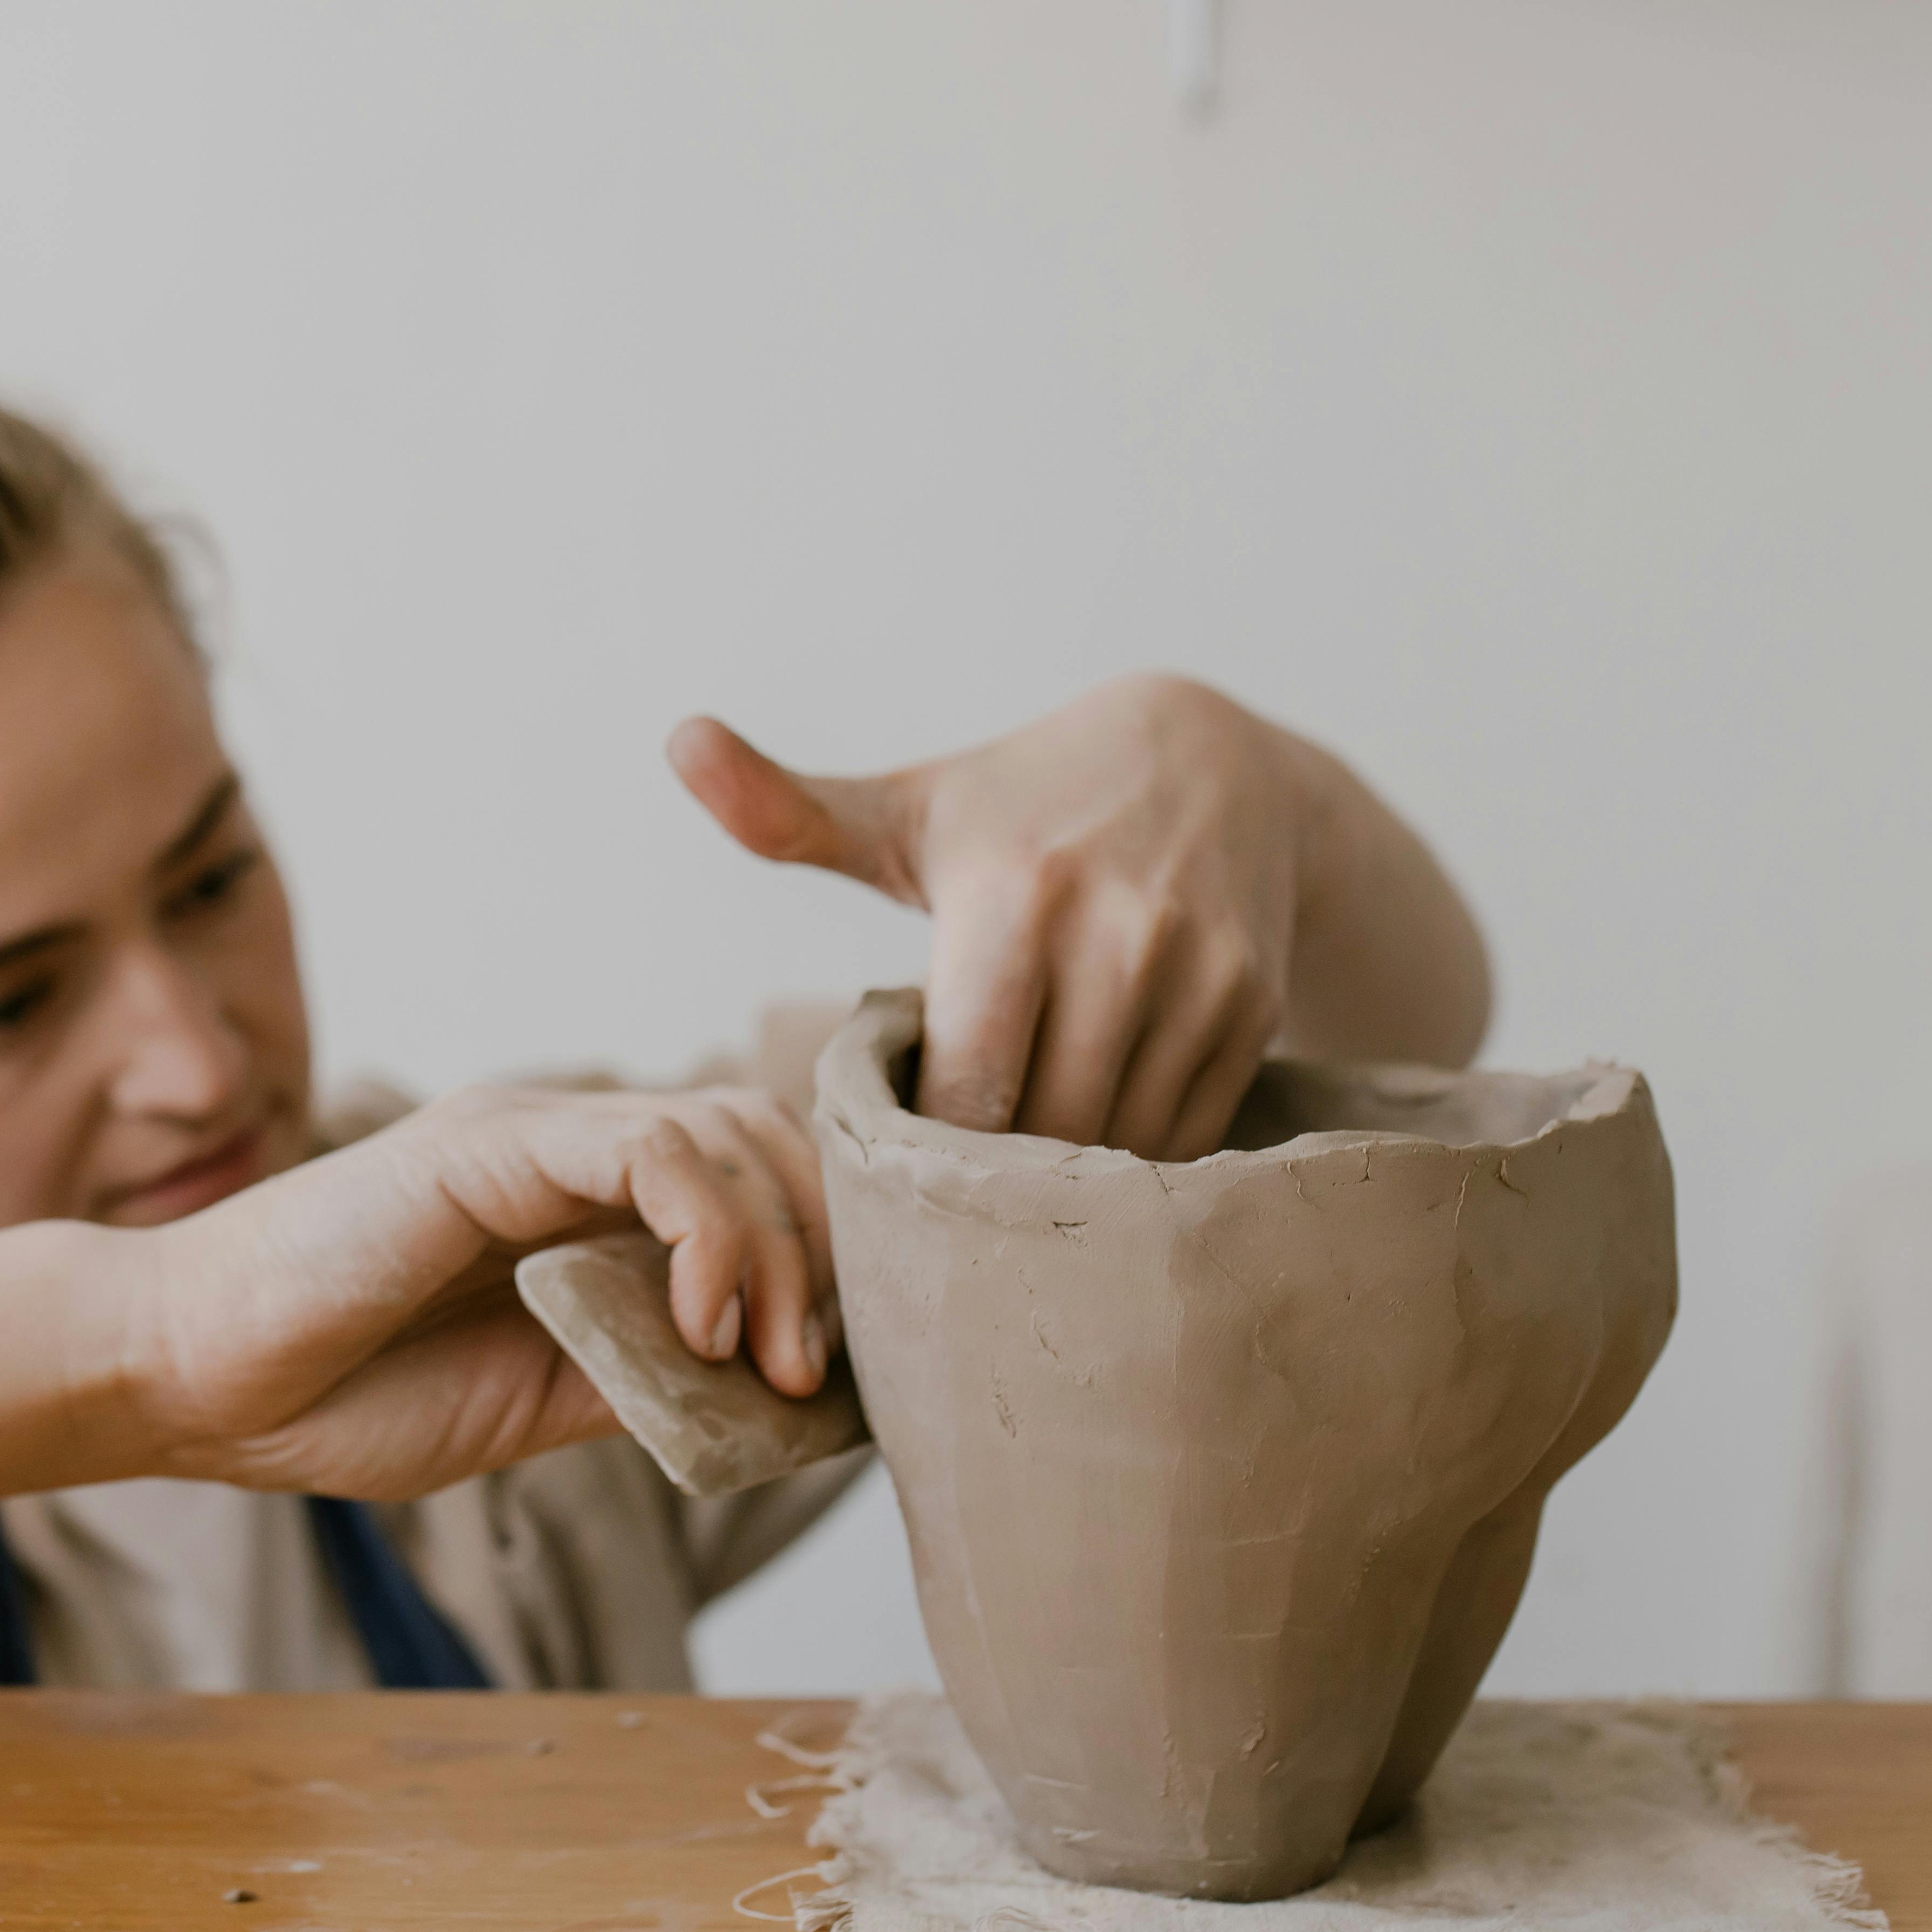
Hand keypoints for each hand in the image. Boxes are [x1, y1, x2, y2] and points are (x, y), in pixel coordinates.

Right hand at [130, 1083, 832, 1497]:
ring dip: (778, 1250)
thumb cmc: (339, 1394)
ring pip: (718, 1134)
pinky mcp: (484, 1145)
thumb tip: (776, 1397)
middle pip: (759, 1139)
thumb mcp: (538, 1402)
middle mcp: (562, 1147)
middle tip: (809, 1372)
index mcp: (577, 1203)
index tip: (828, 1372)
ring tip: (765, 1359)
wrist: (192, 1379)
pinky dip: (706, 1231)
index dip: (815, 1256)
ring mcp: (524, 1135)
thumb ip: (641, 1378)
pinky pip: (645, 1148)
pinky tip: (698, 1323)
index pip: (747, 1176)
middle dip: (820, 1251)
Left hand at [673, 674, 1343, 1158]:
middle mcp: (1117, 931)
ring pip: (1115, 1142)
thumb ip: (786, 809)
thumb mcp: (906, 810)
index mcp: (1012, 892)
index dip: (923, 1137)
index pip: (965, 1082)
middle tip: (940, 1191)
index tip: (890, 1152)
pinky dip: (1128, 1159)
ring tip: (1007, 1177)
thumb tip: (679, 740)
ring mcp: (1198, 972)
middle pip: (1038, 1126)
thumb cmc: (1021, 805)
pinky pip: (1181, 1133)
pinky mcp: (1252, 1004)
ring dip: (1057, 1178)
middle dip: (985, 1173)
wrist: (1209, 762)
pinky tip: (1085, 1144)